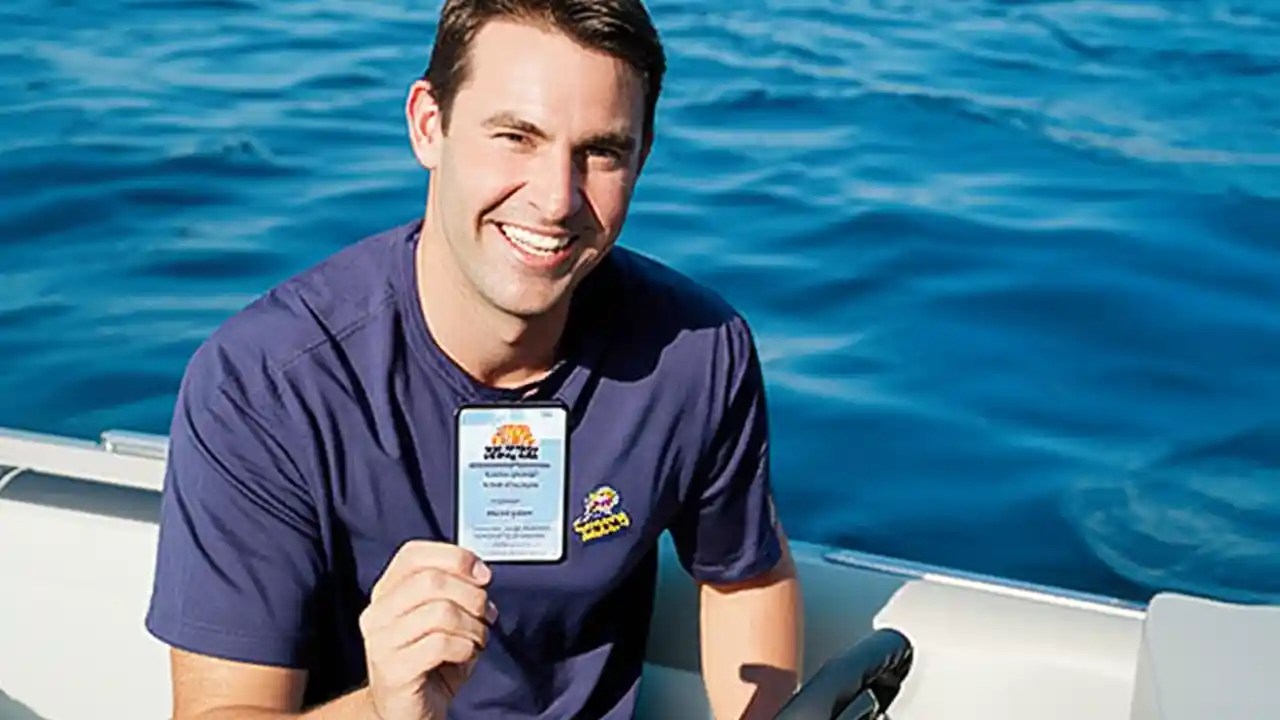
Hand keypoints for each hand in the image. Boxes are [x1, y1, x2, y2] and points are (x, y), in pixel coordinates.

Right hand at [359, 541, 496, 719]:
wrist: (409, 711)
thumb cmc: (430, 660)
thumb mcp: (442, 617)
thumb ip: (455, 590)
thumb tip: (481, 575)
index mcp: (386, 592)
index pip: (413, 554)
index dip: (454, 557)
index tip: (483, 575)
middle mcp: (377, 614)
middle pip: (431, 581)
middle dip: (472, 595)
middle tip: (486, 613)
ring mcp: (381, 643)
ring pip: (440, 612)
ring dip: (473, 625)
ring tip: (477, 638)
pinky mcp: (394, 671)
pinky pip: (440, 644)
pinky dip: (465, 647)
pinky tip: (466, 655)